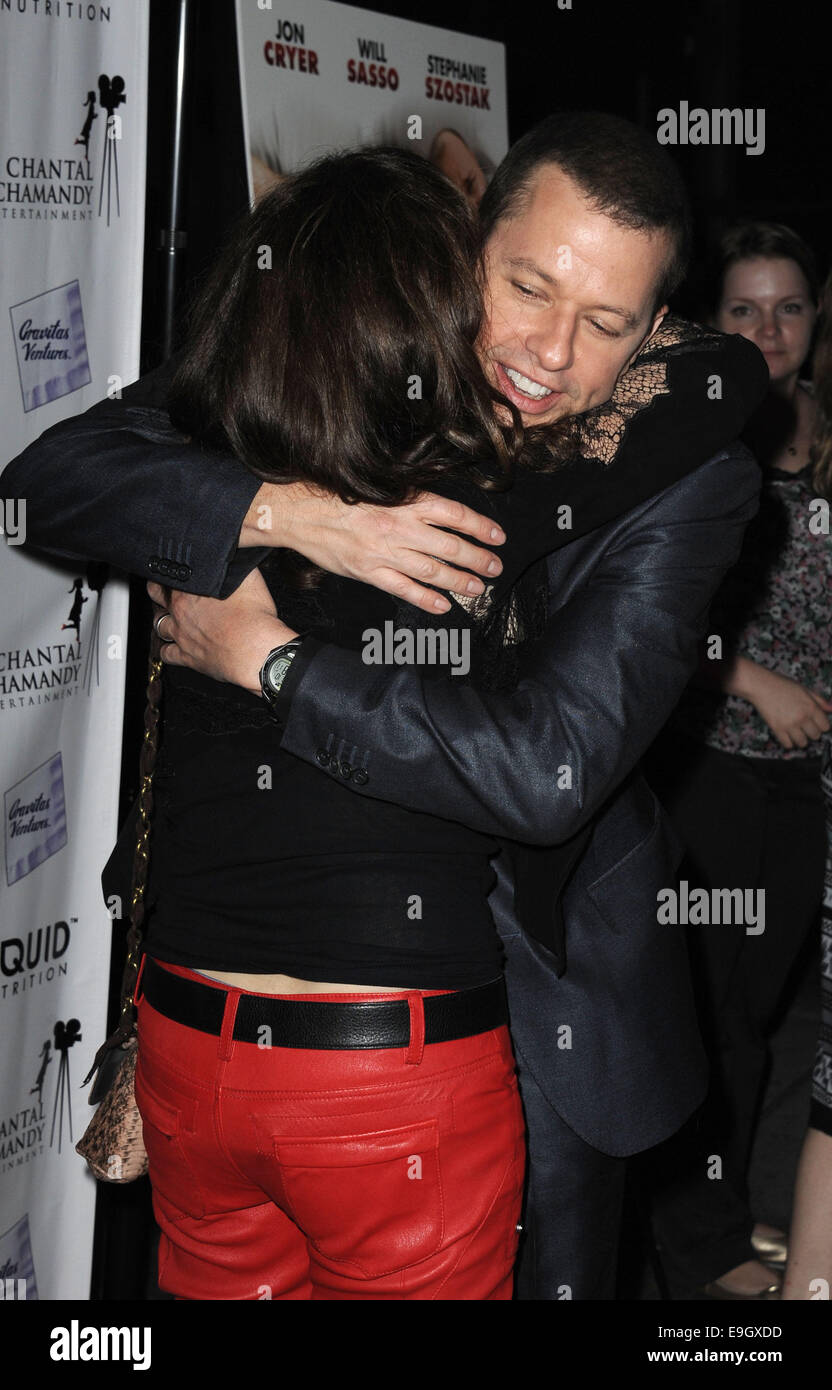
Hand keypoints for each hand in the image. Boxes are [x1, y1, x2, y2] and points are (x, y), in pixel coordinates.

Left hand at [148, 568, 296, 694]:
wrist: (255, 651)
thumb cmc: (254, 616)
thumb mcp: (249, 577)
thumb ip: (235, 564)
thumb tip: (235, 552)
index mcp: (191, 588)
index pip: (170, 570)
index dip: (170, 567)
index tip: (174, 565)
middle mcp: (180, 611)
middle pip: (156, 594)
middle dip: (157, 589)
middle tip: (163, 586)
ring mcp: (181, 634)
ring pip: (158, 624)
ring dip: (161, 618)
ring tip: (167, 615)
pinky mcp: (188, 657)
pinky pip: (166, 654)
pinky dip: (165, 650)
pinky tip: (170, 647)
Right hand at [240, 481, 504, 614]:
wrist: (300, 512)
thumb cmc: (339, 495)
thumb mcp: (379, 486)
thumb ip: (410, 497)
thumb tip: (442, 508)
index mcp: (405, 501)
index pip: (454, 514)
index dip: (480, 527)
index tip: (498, 536)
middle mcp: (400, 527)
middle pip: (450, 546)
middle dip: (477, 559)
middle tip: (496, 568)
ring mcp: (385, 552)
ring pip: (432, 571)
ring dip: (459, 582)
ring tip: (478, 588)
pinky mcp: (369, 572)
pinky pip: (404, 589)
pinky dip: (427, 600)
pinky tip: (444, 606)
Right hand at [746, 667, 831, 748]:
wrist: (761, 686)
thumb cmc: (783, 685)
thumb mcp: (804, 689)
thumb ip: (819, 700)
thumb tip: (831, 709)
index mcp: (811, 707)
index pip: (825, 727)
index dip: (821, 725)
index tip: (816, 723)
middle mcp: (802, 717)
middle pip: (815, 736)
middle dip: (812, 732)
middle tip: (805, 727)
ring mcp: (789, 725)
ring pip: (803, 743)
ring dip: (801, 739)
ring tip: (797, 733)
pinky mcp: (777, 729)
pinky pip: (788, 745)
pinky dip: (789, 742)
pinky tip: (787, 735)